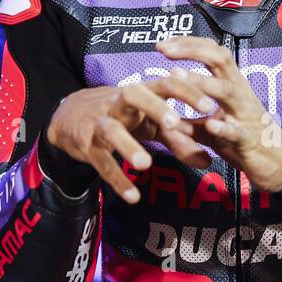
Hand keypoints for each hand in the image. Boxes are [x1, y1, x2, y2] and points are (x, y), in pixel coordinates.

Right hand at [45, 74, 218, 203]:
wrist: (70, 118)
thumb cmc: (122, 117)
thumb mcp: (150, 125)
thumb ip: (178, 140)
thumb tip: (209, 160)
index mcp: (141, 93)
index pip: (165, 84)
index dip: (187, 92)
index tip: (210, 107)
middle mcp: (119, 103)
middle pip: (134, 94)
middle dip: (153, 106)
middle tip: (174, 123)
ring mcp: (100, 122)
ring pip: (111, 129)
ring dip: (127, 144)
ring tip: (145, 164)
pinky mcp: (86, 144)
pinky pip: (100, 161)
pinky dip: (115, 178)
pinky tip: (132, 196)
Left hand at [157, 36, 281, 194]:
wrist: (280, 165)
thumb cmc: (245, 141)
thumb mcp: (213, 127)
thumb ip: (189, 119)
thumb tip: (161, 112)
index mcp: (232, 86)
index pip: (212, 52)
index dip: (188, 43)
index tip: (163, 44)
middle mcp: (240, 94)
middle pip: (220, 59)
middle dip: (191, 50)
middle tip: (164, 50)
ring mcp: (246, 116)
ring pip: (227, 91)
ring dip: (201, 82)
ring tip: (177, 76)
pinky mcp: (250, 141)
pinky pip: (237, 132)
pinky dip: (223, 128)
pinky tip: (209, 124)